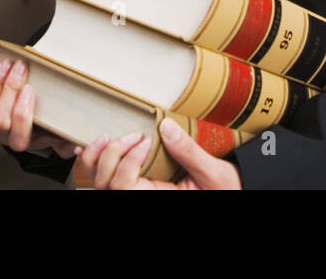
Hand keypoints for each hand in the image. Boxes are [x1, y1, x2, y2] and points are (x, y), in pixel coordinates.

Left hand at [0, 58, 75, 158]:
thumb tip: (76, 146)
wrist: (24, 105)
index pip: (18, 137)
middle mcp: (0, 133)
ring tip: (10, 64)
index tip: (30, 90)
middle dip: (11, 90)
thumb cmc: (41, 119)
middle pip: (0, 119)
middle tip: (22, 68)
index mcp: (20, 140)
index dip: (22, 114)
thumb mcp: (57, 131)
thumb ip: (66, 141)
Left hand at [77, 117, 243, 189]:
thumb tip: (165, 126)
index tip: (145, 141)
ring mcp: (137, 191)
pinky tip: (96, 143)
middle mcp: (142, 196)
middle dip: (113, 154)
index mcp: (156, 198)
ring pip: (100, 181)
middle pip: (106, 183)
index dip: (127, 162)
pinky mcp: (137, 183)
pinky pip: (107, 178)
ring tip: (110, 136)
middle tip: (134, 135)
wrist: (230, 191)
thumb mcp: (212, 174)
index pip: (124, 187)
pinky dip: (95, 160)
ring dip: (98, 156)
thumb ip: (189, 153)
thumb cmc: (224, 190)